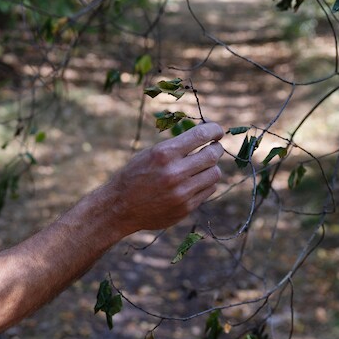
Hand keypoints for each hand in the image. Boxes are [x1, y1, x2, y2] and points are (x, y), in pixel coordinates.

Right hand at [104, 121, 225, 235]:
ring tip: (203, 166)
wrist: (120, 207)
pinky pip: (209, 190)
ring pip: (215, 174)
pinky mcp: (186, 208)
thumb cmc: (134, 175)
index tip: (217, 131)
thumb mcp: (150, 153)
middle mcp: (174, 172)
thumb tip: (204, 136)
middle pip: (212, 155)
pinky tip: (196, 180)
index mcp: (163, 153)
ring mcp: (182, 192)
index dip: (214, 130)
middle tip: (214, 147)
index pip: (200, 135)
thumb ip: (176, 147)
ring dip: (212, 167)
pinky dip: (206, 183)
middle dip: (216, 148)